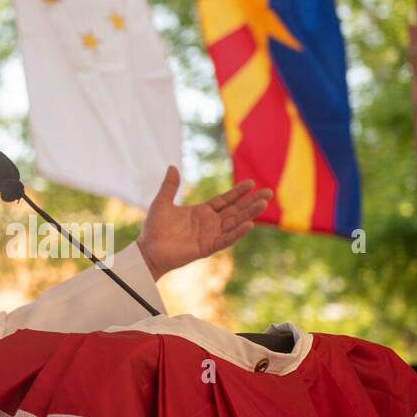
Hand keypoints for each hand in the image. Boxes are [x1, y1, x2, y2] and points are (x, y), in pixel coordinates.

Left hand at [135, 167, 271, 280]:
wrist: (148, 250)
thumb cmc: (154, 229)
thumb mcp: (162, 202)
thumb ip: (170, 186)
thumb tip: (172, 166)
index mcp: (201, 212)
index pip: (225, 200)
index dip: (238, 192)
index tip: (251, 182)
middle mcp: (209, 223)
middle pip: (235, 210)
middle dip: (251, 201)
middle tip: (269, 192)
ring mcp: (209, 235)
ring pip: (234, 223)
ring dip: (249, 214)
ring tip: (264, 204)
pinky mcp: (207, 247)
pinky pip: (225, 239)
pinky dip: (237, 232)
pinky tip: (249, 224)